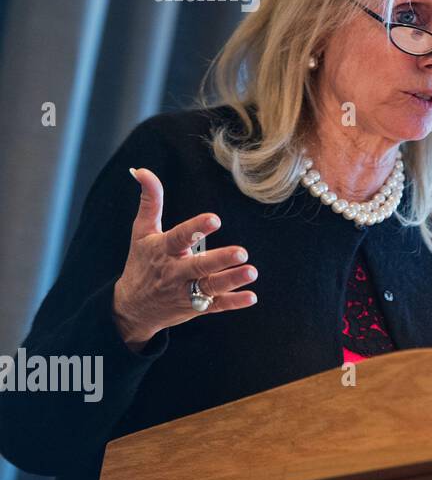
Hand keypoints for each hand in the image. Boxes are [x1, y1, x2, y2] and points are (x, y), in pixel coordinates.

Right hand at [111, 167, 258, 350]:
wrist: (131, 308)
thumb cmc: (142, 263)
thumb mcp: (142, 232)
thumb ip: (150, 201)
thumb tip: (143, 171)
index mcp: (163, 250)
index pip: (179, 238)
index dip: (196, 228)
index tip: (214, 219)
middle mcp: (175, 272)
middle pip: (198, 266)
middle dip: (219, 260)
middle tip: (241, 252)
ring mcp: (185, 291)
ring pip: (210, 287)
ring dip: (231, 280)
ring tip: (251, 272)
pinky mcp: (195, 307)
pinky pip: (216, 306)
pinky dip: (234, 302)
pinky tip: (252, 297)